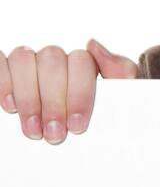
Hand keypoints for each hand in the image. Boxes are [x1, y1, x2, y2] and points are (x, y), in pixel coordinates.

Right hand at [0, 39, 138, 143]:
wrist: (66, 142)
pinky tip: (9, 106)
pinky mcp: (5, 71)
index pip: (81, 62)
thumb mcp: (118, 99)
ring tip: (33, 129)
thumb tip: (93, 45)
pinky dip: (3, 81)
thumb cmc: (98, 119)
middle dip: (54, 102)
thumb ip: (120, 72)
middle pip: (52, 62)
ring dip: (28, 96)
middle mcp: (54, 60)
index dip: (79, 93)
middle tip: (54, 134)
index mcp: (82, 64)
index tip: (78, 125)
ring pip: (24, 58)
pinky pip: (0, 62)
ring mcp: (28, 64)